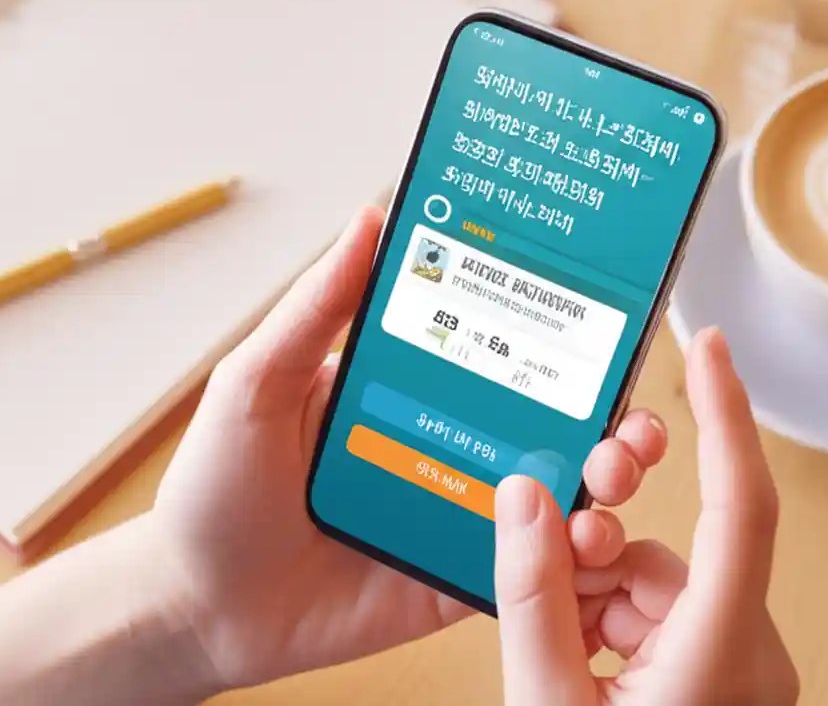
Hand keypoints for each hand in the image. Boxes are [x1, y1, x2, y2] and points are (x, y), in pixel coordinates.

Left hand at [150, 207, 667, 689]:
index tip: (609, 306)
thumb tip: (371, 218)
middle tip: (629, 415)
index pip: (499, 343)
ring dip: (603, 479)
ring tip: (616, 473)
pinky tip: (592, 544)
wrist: (197, 609)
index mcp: (410, 383)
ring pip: (554, 490)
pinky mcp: (455, 578)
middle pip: (548, 417)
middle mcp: (446, 440)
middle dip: (608, 411)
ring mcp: (456, 512)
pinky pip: (525, 566)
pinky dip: (571, 558)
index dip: (559, 326)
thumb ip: (317, 308)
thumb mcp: (255, 383)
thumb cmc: (215, 491)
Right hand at [494, 328, 798, 704]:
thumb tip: (525, 499)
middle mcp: (749, 655)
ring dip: (596, 600)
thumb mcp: (547, 701)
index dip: (725, 416)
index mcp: (724, 654)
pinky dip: (611, 624)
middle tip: (549, 585)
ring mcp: (738, 668)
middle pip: (669, 556)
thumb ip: (533, 597)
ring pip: (657, 585)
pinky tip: (576, 662)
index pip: (740, 507)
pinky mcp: (721, 678)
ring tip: (556, 653)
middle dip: (597, 562)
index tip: (712, 351)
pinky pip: (661, 618)